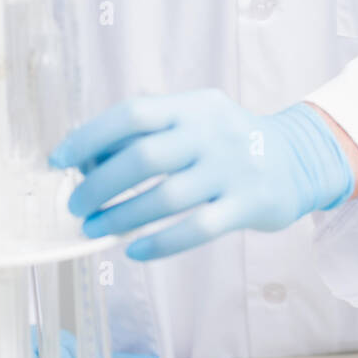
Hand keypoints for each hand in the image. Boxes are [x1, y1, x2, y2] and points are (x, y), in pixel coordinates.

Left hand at [48, 89, 354, 259]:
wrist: (297, 158)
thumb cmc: (228, 142)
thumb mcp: (195, 121)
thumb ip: (150, 134)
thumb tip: (88, 162)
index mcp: (193, 107)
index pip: (133, 114)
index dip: (90, 136)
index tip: (59, 160)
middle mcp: (212, 133)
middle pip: (144, 157)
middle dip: (99, 185)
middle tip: (75, 206)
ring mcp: (232, 169)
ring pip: (166, 197)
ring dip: (121, 217)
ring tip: (94, 230)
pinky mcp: (248, 205)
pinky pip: (196, 228)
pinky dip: (160, 243)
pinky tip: (134, 250)